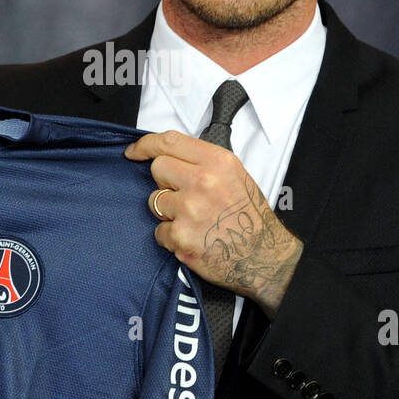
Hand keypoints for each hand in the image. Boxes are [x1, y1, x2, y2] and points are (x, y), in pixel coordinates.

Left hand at [124, 130, 301, 318]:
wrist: (264, 257)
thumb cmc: (250, 218)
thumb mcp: (235, 176)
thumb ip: (204, 163)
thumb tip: (170, 156)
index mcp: (217, 162)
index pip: (170, 141)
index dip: (146, 145)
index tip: (134, 151)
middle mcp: (203, 182)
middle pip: (158, 169)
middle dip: (164, 182)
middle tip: (182, 196)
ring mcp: (190, 210)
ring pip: (155, 201)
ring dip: (167, 212)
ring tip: (192, 221)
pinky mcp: (181, 237)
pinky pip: (159, 231)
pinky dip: (171, 237)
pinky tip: (192, 239)